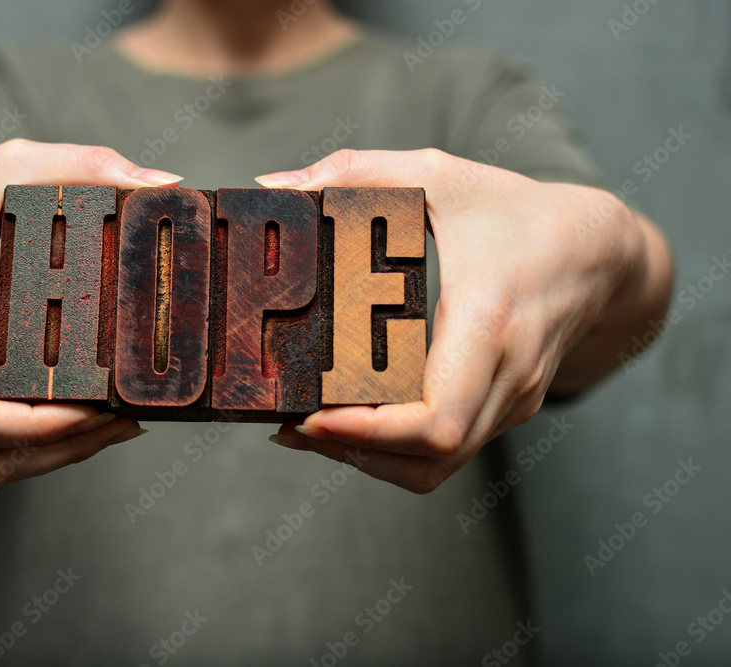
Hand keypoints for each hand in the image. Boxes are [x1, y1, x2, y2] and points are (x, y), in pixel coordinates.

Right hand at [0, 140, 183, 484]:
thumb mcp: (11, 164)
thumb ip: (87, 164)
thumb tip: (165, 182)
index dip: (40, 428)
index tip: (98, 409)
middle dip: (63, 447)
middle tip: (126, 419)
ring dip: (49, 455)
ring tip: (112, 426)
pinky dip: (27, 444)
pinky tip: (76, 420)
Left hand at [258, 149, 671, 492]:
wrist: (601, 252)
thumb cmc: (520, 214)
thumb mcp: (439, 175)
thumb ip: (355, 171)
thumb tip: (275, 185)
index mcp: (488, 322)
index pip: (435, 419)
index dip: (368, 433)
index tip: (310, 418)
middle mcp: (505, 376)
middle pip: (427, 457)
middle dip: (349, 450)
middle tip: (287, 422)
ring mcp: (511, 402)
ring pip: (434, 468)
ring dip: (367, 460)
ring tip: (307, 430)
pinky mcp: (507, 410)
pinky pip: (447, 455)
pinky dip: (394, 453)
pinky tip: (352, 425)